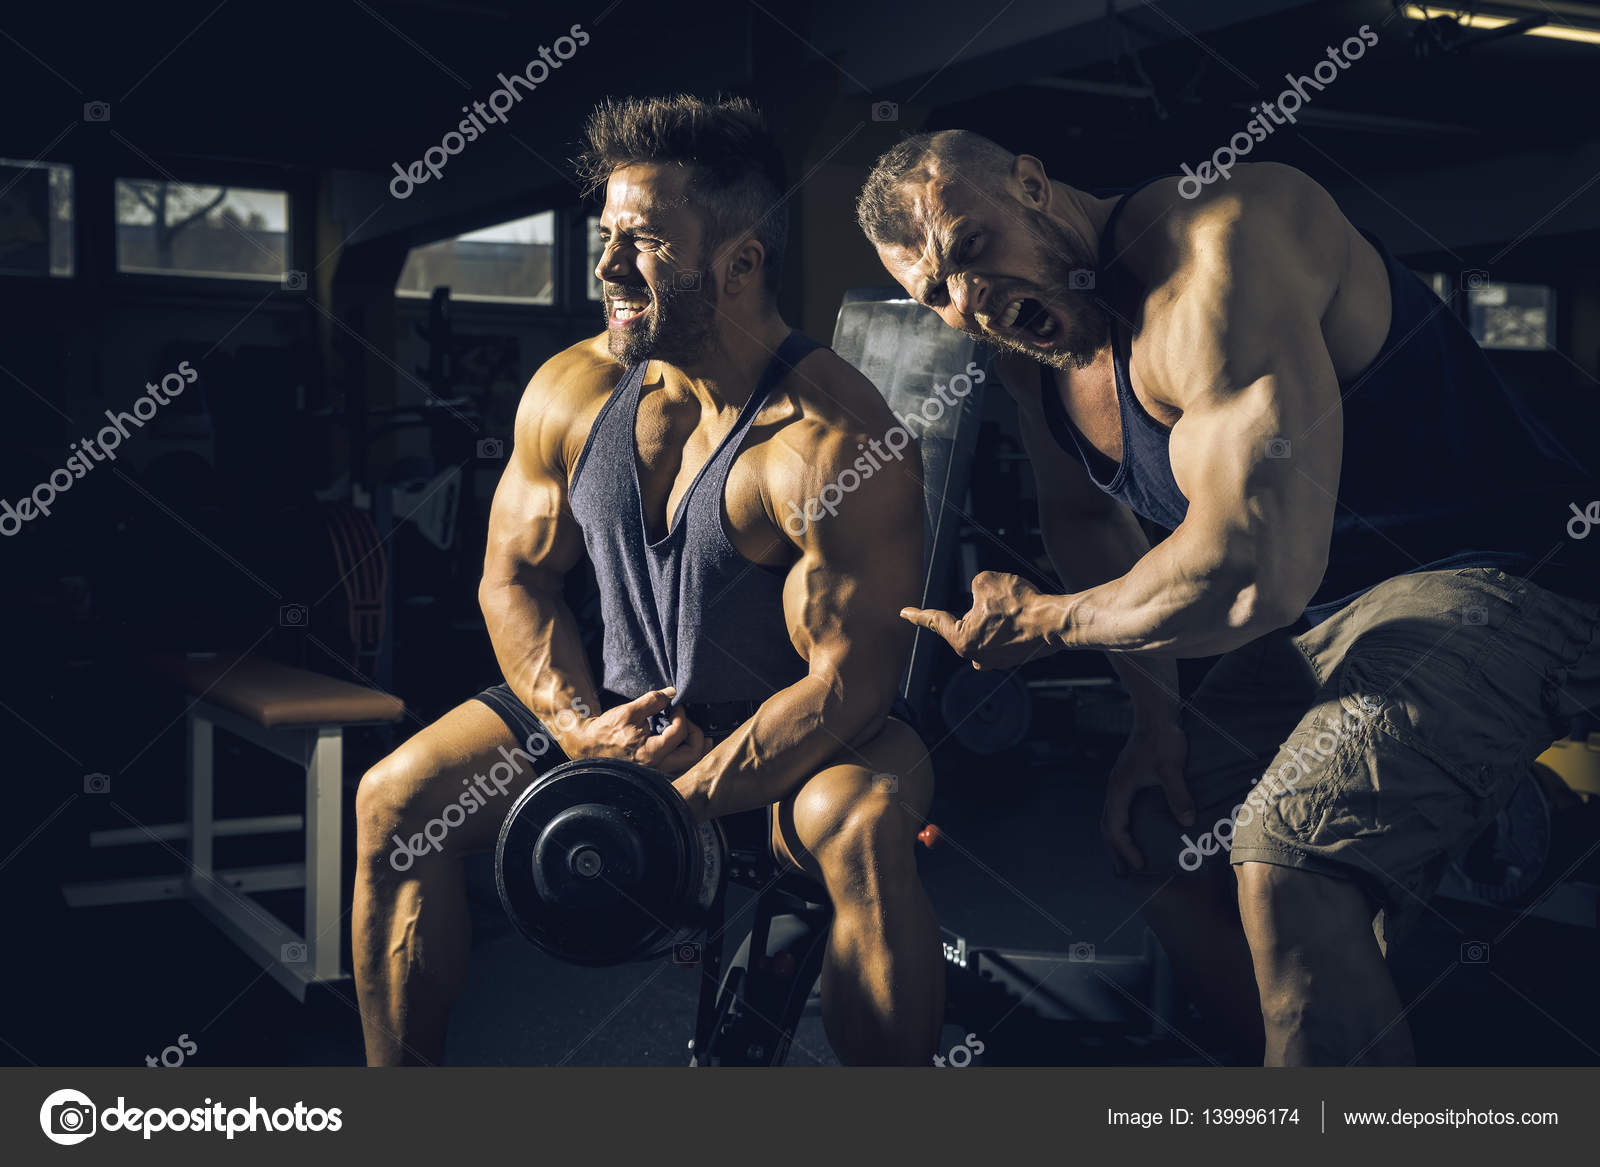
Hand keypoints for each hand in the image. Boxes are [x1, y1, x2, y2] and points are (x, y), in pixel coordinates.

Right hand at [567, 687, 710, 775]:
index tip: (675, 707)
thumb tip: (672, 692)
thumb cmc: (605, 731)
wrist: (589, 746)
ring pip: (688, 765)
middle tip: (689, 721)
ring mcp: (656, 773)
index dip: (681, 715)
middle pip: (693, 755)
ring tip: (697, 734)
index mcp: (651, 753)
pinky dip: (686, 755)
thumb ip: (653, 700)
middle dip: (697, 735)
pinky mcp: (655, 772)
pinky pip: (678, 766)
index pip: (679, 733)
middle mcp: (657, 768)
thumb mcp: (629, 711)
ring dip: (696, 748)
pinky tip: (686, 744)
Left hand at [900, 571, 1055, 669]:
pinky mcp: (1013, 659)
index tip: (904, 613)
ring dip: (996, 617)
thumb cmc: (1018, 602)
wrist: (1053, 623)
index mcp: (961, 641)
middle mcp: (975, 657)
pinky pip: (1004, 636)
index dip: (918, 615)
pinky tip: (1023, 617)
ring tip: (1015, 608)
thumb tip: (981, 598)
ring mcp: (995, 662)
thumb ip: (974, 587)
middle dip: (979, 608)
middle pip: (966, 624)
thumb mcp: (985, 581)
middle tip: (1000, 600)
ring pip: (987, 629)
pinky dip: (1009, 624)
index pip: (935, 622)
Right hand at [1099, 720, 1192, 873]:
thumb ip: (1178, 794)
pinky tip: (1135, 829)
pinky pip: (1119, 807)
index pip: (1116, 827)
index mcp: (1120, 788)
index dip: (1126, 849)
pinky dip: (1123, 824)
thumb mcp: (1173, 768)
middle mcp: (1115, 787)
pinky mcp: (1127, 776)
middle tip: (1125, 873)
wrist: (1155, 713)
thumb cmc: (1163, 738)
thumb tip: (1186, 822)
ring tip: (1126, 857)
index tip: (1140, 866)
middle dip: (1115, 850)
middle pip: (1108, 826)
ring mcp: (1119, 781)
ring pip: (1111, 816)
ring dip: (1117, 838)